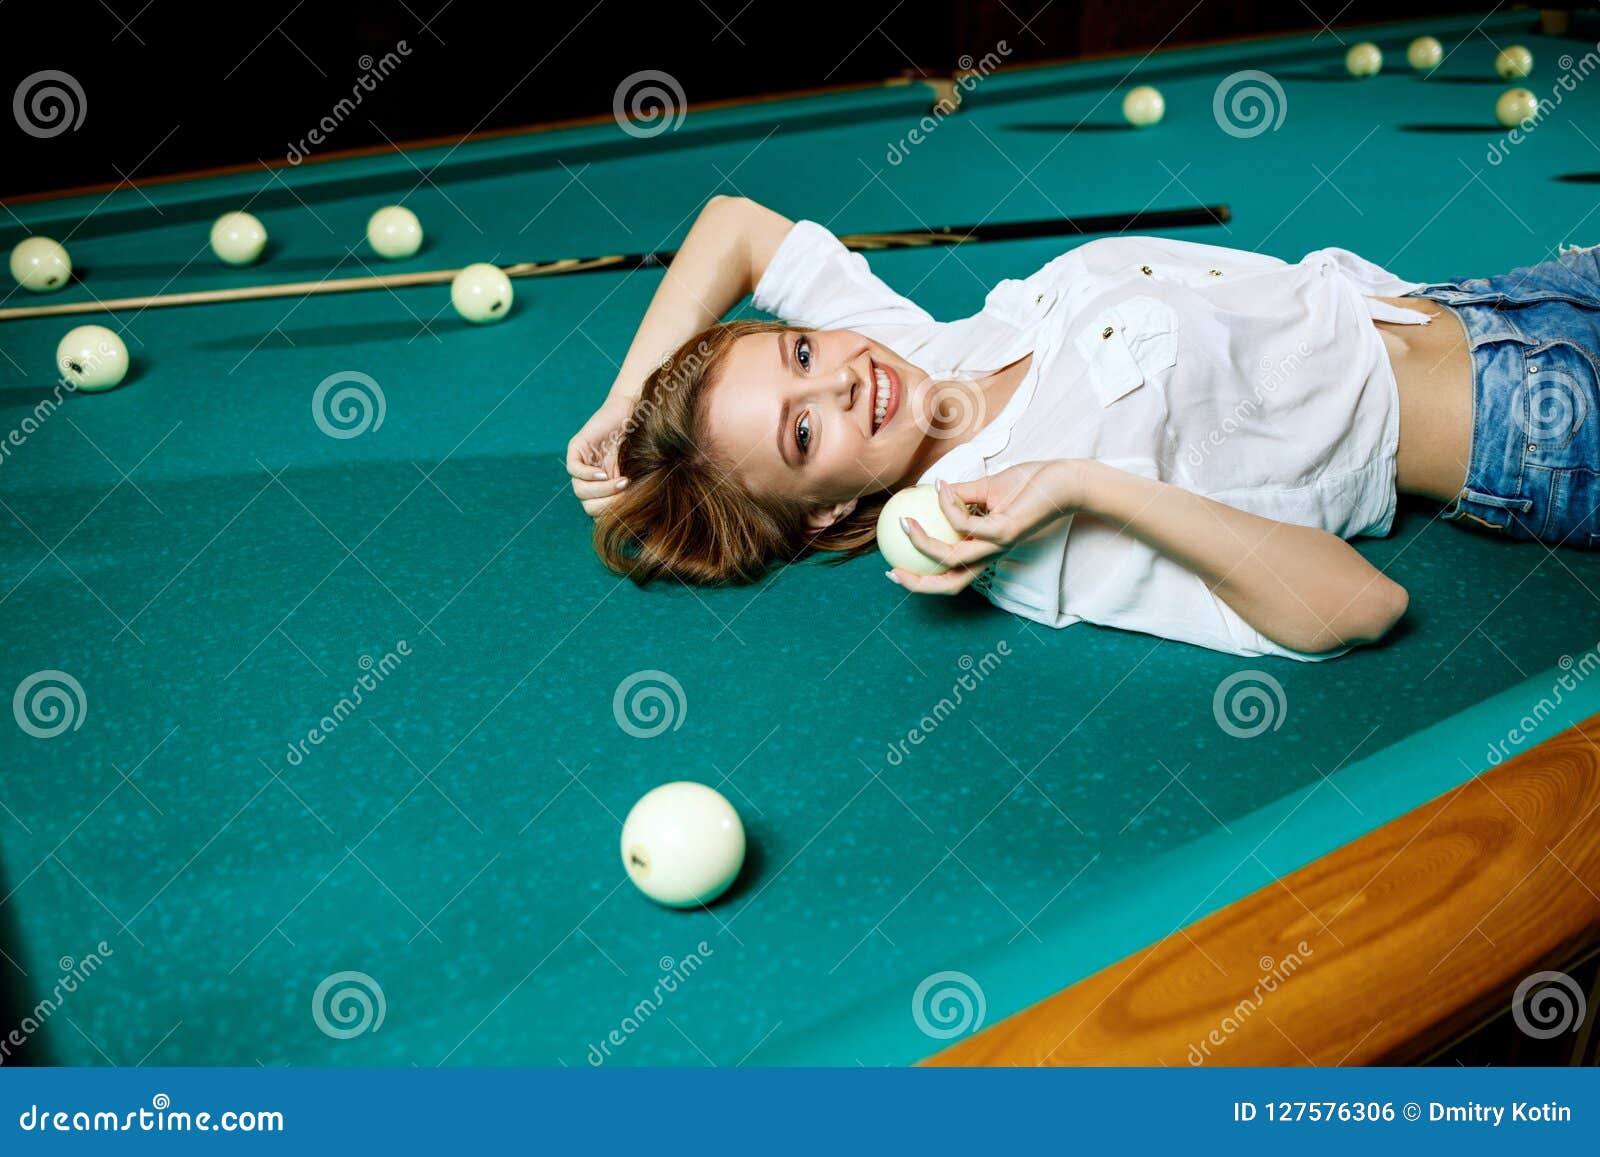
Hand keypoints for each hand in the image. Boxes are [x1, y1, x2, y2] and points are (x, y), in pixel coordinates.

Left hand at [567, 393, 636, 516]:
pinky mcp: (576, 449)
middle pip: (589, 506)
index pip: (600, 513)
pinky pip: (574, 470)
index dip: (614, 514)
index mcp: (603, 489)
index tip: (633, 505)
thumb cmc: (642, 442)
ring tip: (622, 482)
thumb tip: (641, 522)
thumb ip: (633, 493)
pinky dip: (589, 476)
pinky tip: (604, 474)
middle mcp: (590, 480)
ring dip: (602, 491)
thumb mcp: (639, 472)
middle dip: (608, 505)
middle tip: (627, 494)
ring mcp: (582, 464)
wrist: (634, 411)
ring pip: (581, 491)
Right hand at [890, 461, 1083, 594]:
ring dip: (924, 541)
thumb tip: (931, 491)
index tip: (896, 568)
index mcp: (985, 550)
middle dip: (919, 583)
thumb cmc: (1031, 485)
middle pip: (950, 583)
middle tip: (892, 571)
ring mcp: (998, 545)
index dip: (923, 580)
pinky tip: (940, 489)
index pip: (952, 575)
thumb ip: (960, 495)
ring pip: (953, 557)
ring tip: (906, 521)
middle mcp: (991, 554)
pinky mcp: (1006, 531)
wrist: (1065, 480)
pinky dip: (948, 506)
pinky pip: (966, 525)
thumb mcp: (987, 490)